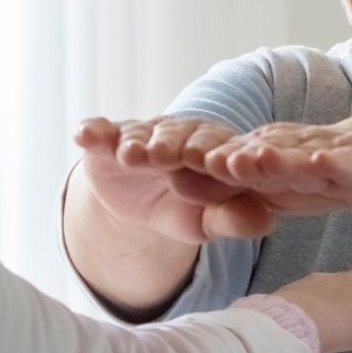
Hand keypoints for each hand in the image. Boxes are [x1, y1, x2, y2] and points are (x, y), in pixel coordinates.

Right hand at [74, 116, 275, 244]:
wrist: (135, 202)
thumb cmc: (181, 207)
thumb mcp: (205, 220)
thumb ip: (233, 219)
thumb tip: (266, 221)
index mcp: (212, 147)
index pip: (217, 146)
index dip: (212, 154)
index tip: (211, 165)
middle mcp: (177, 132)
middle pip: (177, 134)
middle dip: (171, 144)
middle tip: (164, 157)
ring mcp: (141, 133)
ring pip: (139, 132)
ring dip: (134, 141)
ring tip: (128, 155)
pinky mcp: (106, 138)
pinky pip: (99, 130)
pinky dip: (92, 131)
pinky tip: (84, 135)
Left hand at [192, 109, 351, 216]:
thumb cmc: (338, 172)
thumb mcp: (289, 189)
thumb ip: (248, 189)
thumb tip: (193, 190)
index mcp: (275, 156)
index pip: (232, 161)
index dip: (201, 165)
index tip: (164, 168)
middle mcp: (296, 148)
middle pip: (256, 152)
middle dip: (226, 157)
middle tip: (193, 159)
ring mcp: (329, 151)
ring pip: (295, 154)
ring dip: (271, 157)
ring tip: (243, 159)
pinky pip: (345, 161)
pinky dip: (332, 160)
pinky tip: (318, 161)